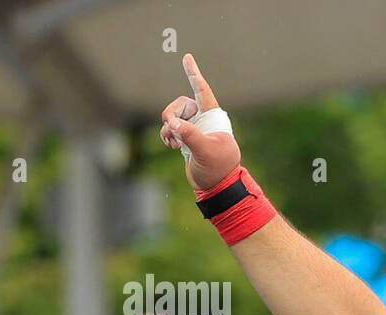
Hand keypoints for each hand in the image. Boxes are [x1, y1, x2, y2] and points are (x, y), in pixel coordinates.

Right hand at [159, 54, 240, 190]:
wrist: (215, 186)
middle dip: (172, 115)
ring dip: (168, 128)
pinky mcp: (187, 138)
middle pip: (180, 104)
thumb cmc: (218, 169)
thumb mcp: (205, 152)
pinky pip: (170, 128)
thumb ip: (190, 135)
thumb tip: (173, 123)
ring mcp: (194, 128)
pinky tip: (172, 146)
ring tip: (173, 144)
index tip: (187, 57)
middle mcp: (204, 119)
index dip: (194, 74)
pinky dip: (167, 134)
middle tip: (171, 130)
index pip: (203, 91)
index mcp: (214, 117)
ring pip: (172, 116)